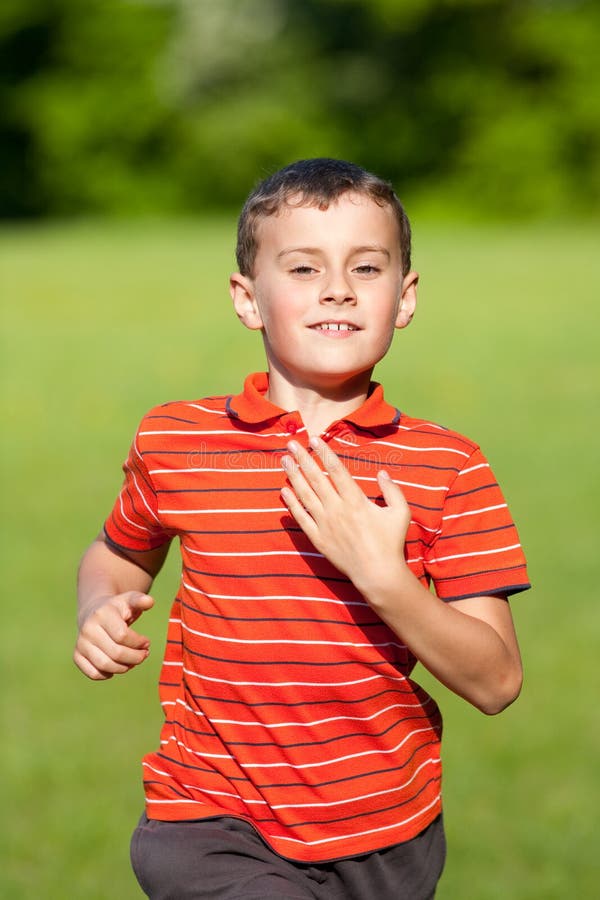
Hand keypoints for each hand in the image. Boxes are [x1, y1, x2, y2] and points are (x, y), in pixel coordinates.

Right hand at [73, 591, 153, 680]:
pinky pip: (93, 673)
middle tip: (144, 654)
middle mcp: (88, 629)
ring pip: (105, 665)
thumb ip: (140, 600)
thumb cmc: (117, 608)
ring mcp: (81, 643)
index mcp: (102, 614)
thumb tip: (150, 602)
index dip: (138, 643)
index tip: (147, 642)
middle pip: (116, 653)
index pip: (122, 636)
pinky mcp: (77, 655)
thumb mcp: (129, 600)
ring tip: (133, 661)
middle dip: (135, 657)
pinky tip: (118, 666)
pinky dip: (108, 674)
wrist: (94, 613)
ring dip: (124, 668)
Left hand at [281, 437, 410, 595]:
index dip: (324, 453)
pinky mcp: (318, 539)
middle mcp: (337, 509)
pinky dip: (291, 504)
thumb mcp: (401, 513)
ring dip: (293, 476)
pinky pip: (301, 518)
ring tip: (284, 461)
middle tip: (291, 444)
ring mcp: (325, 524)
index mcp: (356, 500)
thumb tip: (381, 473)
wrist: (377, 573)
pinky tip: (283, 491)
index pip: (335, 470)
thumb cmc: (391, 542)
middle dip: (303, 459)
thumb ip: (392, 490)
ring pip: (305, 495)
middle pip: (316, 478)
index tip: (314, 439)